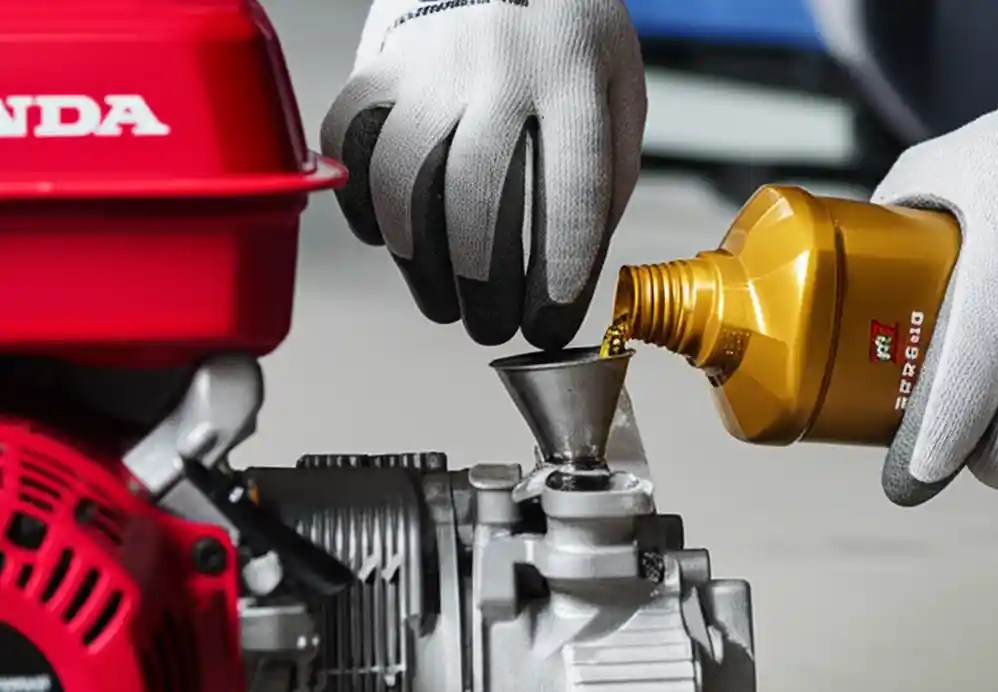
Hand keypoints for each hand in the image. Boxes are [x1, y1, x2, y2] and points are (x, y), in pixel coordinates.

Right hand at [322, 0, 646, 347]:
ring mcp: (428, 61)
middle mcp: (499, 66)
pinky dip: (364, 206)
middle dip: (484, 288)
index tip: (550, 328)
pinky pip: (351, 147)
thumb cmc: (569, 31)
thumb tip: (573, 266)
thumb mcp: (620, 88)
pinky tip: (389, 239)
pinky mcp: (377, 61)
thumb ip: (609, 172)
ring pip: (404, 183)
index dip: (559, 279)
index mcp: (574, 75)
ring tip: (441, 303)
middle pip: (477, 201)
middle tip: (491, 328)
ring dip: (419, 264)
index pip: (570, 197)